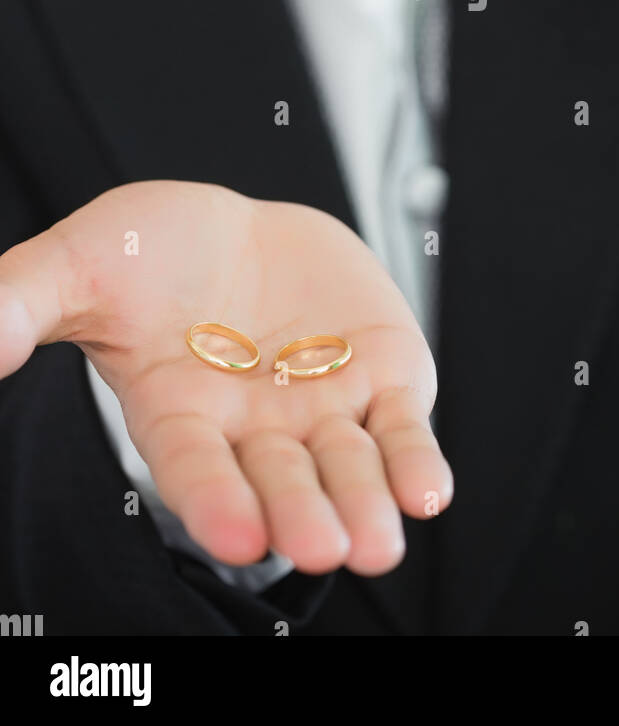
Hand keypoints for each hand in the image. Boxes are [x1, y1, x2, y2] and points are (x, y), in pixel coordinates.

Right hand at [0, 182, 450, 574]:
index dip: (217, 502)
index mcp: (180, 414)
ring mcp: (321, 405)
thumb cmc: (152, 249)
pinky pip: (400, 425)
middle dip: (302, 514)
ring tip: (378, 543)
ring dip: (365, 503)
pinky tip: (428, 489)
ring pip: (347, 466)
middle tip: (323, 547)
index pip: (196, 470)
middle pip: (281, 481)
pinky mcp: (379, 375)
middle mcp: (254, 426)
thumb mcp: (83, 262)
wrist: (236, 221)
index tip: (238, 538)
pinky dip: (414, 458)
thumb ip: (25, 301)